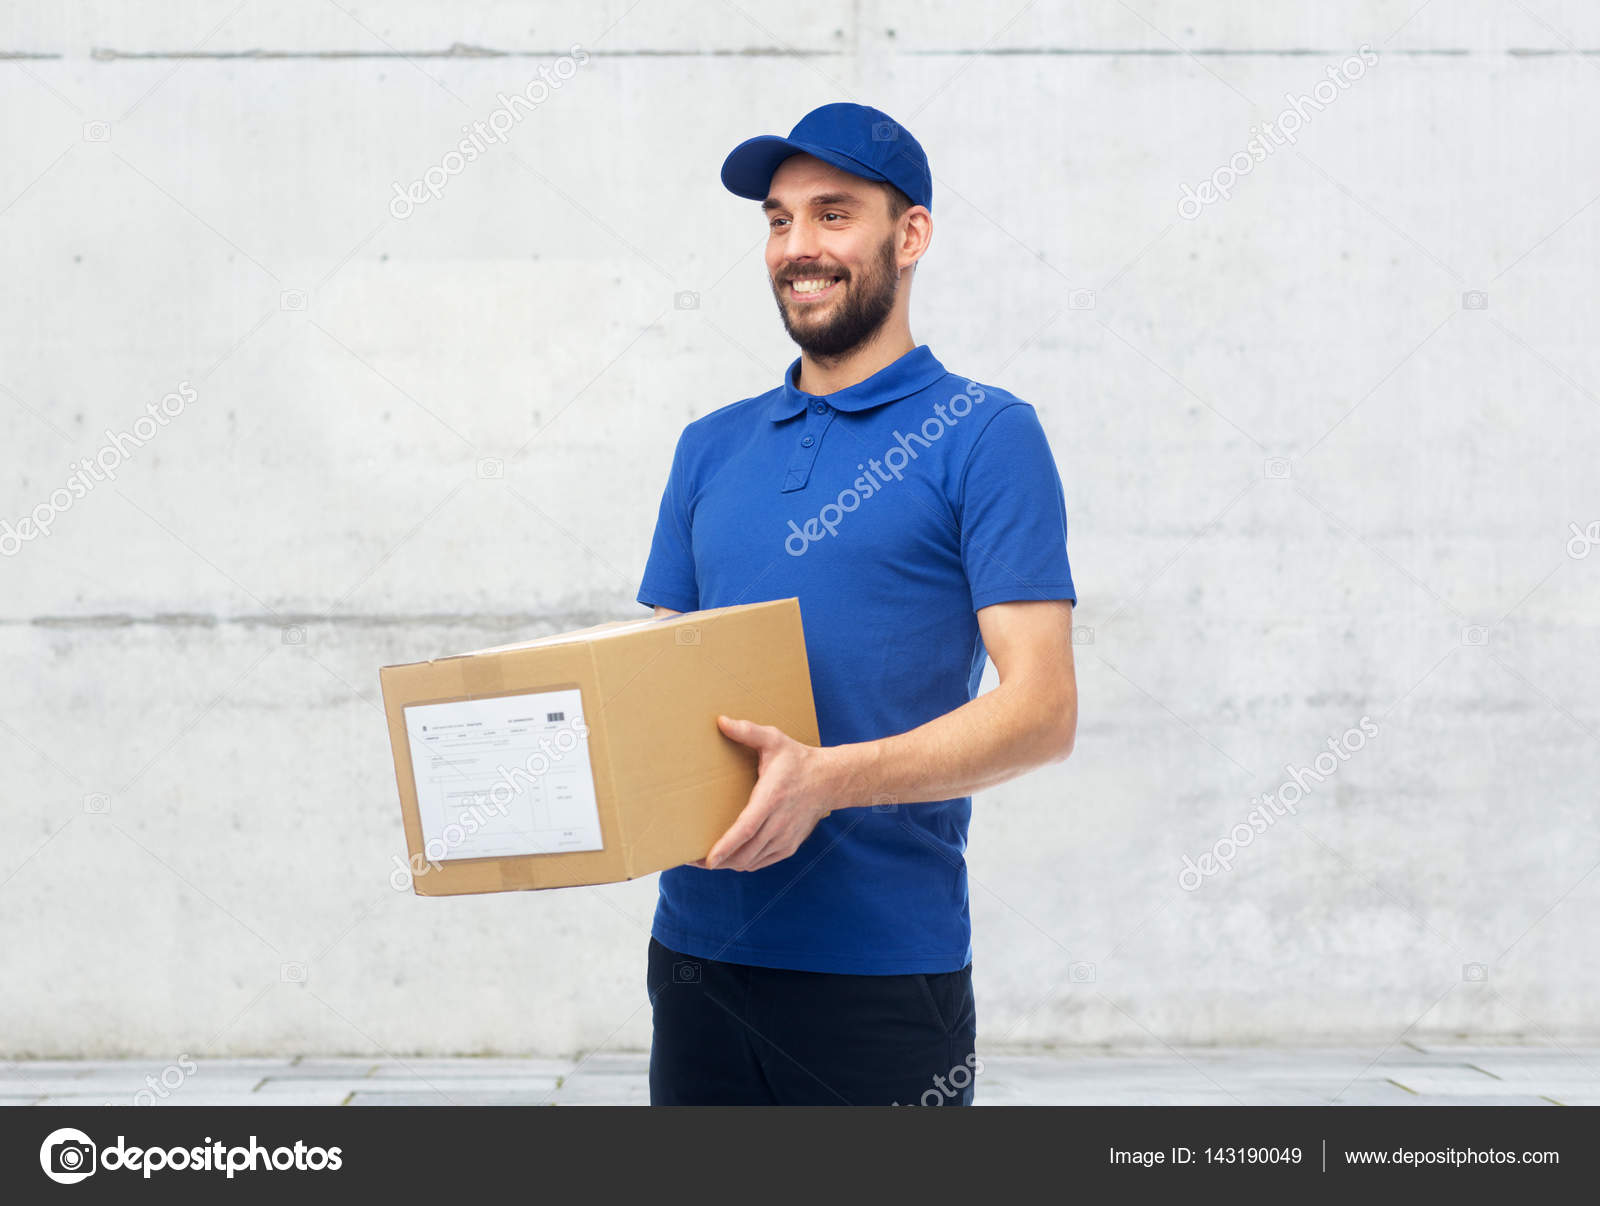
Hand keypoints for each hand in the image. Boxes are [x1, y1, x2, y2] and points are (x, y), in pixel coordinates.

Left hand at [694, 715, 837, 871]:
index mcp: (771, 798)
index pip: (746, 828)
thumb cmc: (797, 759)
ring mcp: (785, 838)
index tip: (708, 859)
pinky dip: (743, 863)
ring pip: (751, 861)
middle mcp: (779, 823)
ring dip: (728, 863)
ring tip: (707, 860)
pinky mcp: (789, 846)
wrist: (830, 780)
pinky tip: (730, 858)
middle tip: (693, 859)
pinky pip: (761, 862)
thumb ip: (747, 731)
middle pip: (745, 853)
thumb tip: (720, 721)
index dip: (726, 846)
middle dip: (718, 860)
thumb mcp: (774, 740)